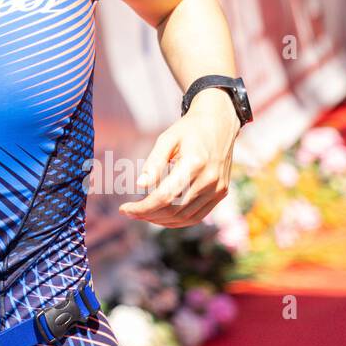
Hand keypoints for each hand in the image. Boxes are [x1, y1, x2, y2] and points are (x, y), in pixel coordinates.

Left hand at [119, 89, 239, 227]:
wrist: (219, 124)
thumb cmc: (188, 129)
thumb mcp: (167, 138)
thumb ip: (154, 162)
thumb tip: (140, 185)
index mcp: (195, 163)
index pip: (165, 196)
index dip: (143, 208)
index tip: (124, 209)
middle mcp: (210, 180)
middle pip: (174, 210)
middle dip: (148, 215)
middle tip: (130, 212)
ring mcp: (218, 189)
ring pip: (185, 218)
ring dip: (161, 221)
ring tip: (142, 215)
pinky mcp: (221, 193)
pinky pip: (197, 216)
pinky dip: (177, 221)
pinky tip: (161, 216)